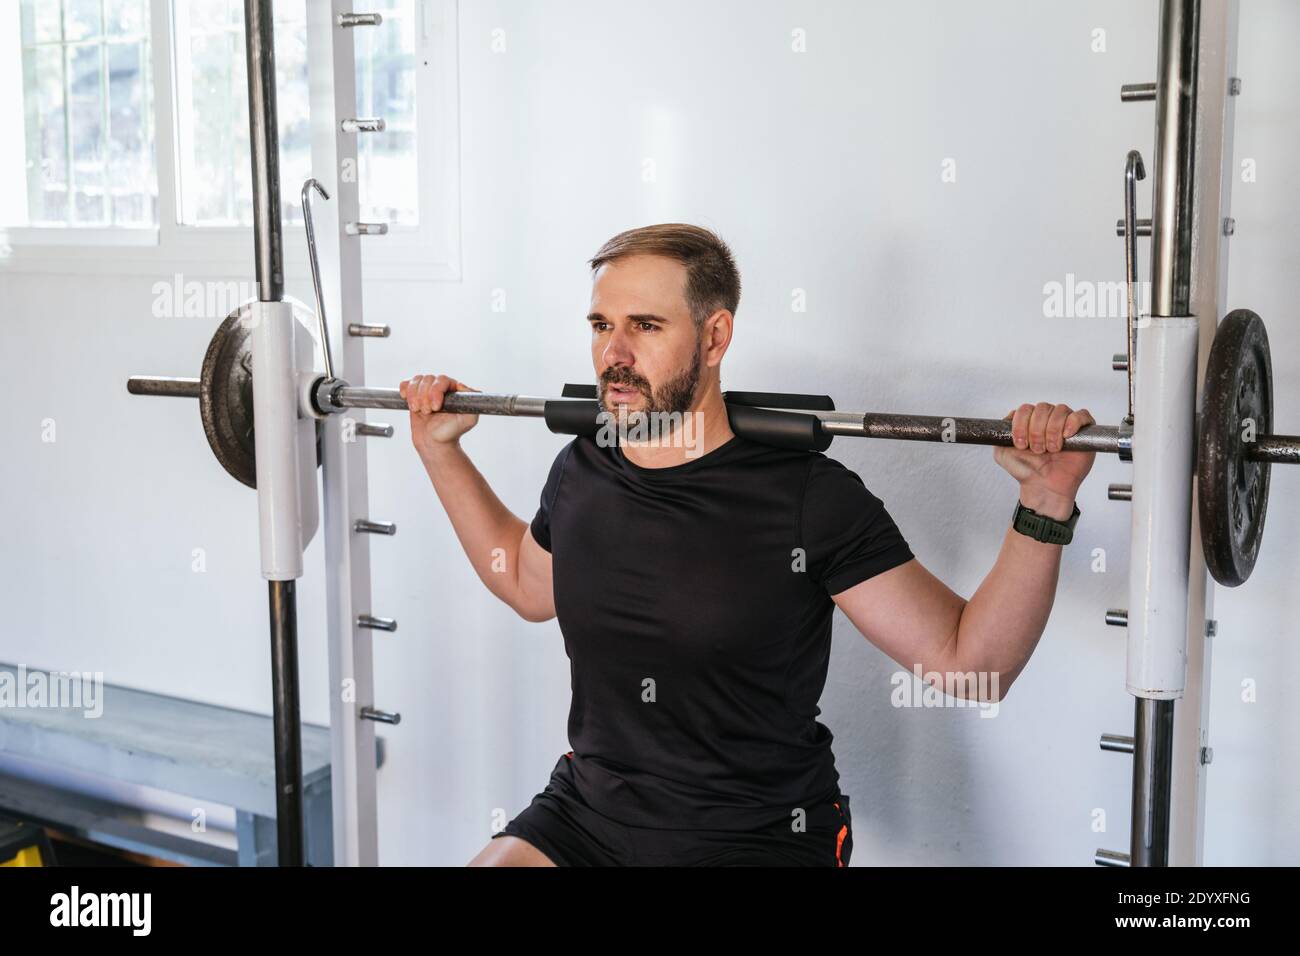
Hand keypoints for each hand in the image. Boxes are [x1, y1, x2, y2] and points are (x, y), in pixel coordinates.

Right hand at [400, 373, 479, 456]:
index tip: (435, 407)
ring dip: (414, 396)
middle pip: (428, 379)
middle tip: (427, 412)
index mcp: (455, 389)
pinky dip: (405, 390)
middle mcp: (441, 387)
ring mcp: (427, 390)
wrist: (435, 443)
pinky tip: (407, 399)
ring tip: (419, 410)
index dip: (436, 391)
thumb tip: (463, 386)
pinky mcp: (415, 395)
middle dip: (424, 396)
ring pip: (416, 381)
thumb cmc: (451, 432)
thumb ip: (473, 403)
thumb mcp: (468, 420)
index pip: (442, 380)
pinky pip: (406, 383)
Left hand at [993, 402, 1095, 519]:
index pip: (1025, 409)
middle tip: (1037, 450)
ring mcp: (1065, 423)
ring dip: (1052, 431)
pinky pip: (1081, 415)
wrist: (1044, 487)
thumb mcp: (1002, 454)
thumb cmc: (1026, 471)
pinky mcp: (1083, 431)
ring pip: (1060, 410)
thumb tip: (1009, 416)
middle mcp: (1047, 419)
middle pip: (1042, 408)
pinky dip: (1073, 422)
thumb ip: (1000, 434)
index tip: (1021, 444)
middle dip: (1036, 431)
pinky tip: (1066, 436)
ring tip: (1051, 449)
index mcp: (1030, 421)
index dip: (1021, 425)